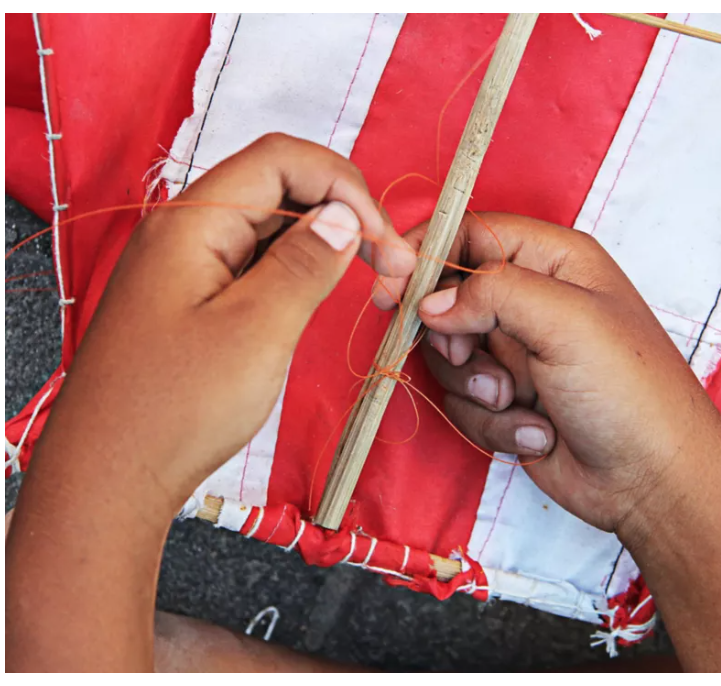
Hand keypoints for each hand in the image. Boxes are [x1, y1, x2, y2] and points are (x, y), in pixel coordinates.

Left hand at [36, 133, 416, 509]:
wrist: (110, 477)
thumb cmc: (176, 409)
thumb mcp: (257, 331)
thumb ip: (305, 264)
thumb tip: (344, 216)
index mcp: (194, 223)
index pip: (281, 159)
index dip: (344, 184)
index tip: (383, 239)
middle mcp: (186, 231)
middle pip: (278, 186)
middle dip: (343, 212)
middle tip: (391, 265)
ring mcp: (187, 265)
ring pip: (270, 226)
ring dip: (325, 243)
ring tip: (371, 281)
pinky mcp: (193, 298)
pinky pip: (255, 262)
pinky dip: (298, 270)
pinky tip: (322, 295)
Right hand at [374, 213, 720, 537]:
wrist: (653, 481)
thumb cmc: (630, 391)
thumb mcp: (566, 321)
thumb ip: (493, 293)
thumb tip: (432, 302)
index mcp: (555, 261)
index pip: (470, 233)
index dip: (426, 257)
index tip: (394, 291)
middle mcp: (534, 301)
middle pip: (448, 298)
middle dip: (452, 338)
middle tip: (474, 359)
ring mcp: (520, 353)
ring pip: (450, 357)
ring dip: (477, 388)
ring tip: (518, 402)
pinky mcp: (509, 401)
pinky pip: (465, 402)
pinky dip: (494, 423)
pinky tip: (538, 433)